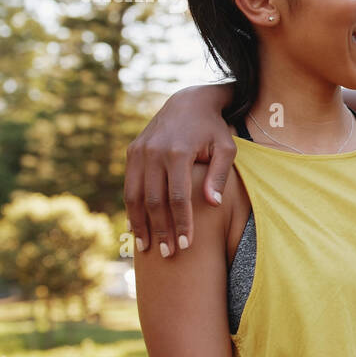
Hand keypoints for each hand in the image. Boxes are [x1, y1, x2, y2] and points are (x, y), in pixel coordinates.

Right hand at [125, 84, 234, 256]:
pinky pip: (129, 186)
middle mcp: (154, 152)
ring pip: (136, 196)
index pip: (178, 197)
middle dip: (161, 230)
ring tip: (148, 248)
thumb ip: (219, 176)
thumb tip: (212, 204)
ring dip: (141, 224)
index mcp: (179, 151)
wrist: (189, 102)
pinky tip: (137, 227)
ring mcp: (140, 151)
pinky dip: (132, 208)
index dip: (181, 223)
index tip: (185, 246)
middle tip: (168, 254)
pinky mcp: (132, 152)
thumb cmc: (214, 130)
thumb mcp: (226, 148)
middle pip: (155, 200)